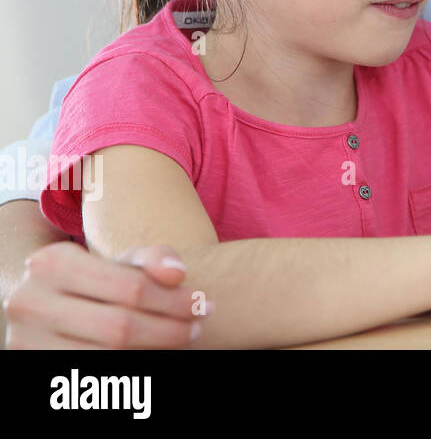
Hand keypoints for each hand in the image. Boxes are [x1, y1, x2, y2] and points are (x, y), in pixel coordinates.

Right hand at [3, 243, 207, 348]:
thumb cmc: (96, 277)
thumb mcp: (121, 260)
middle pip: (119, 327)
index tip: (204, 304)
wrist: (46, 300)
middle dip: (168, 330)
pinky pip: (92, 373)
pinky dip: (130, 364)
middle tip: (197, 326)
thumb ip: (153, 257)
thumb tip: (178, 273)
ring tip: (181, 338)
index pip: (131, 288)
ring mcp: (25, 339)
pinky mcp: (30, 363)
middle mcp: (30, 302)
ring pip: (107, 357)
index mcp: (52, 264)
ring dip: (154, 350)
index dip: (175, 301)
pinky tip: (152, 351)